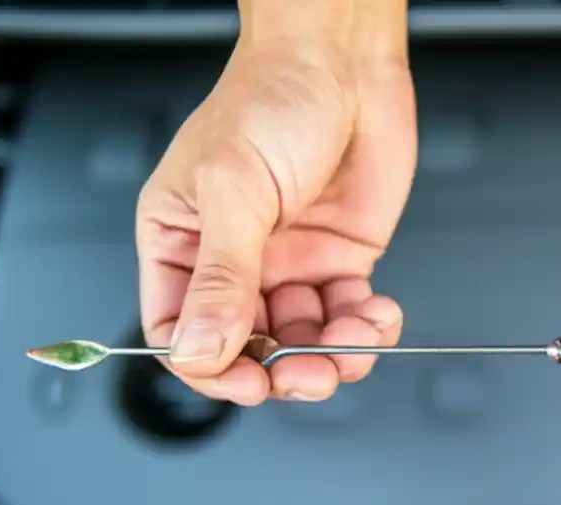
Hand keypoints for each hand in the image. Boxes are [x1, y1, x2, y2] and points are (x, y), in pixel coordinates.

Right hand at [136, 9, 414, 405]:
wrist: (344, 64)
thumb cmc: (272, 98)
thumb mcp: (233, 188)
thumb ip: (223, 275)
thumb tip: (202, 347)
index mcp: (181, 243)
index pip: (181, 332)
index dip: (212, 369)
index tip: (249, 384)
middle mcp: (234, 262)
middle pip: (247, 348)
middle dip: (284, 371)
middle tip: (314, 375)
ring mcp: (289, 264)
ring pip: (303, 342)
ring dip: (333, 355)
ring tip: (357, 342)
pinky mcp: (340, 261)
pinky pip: (349, 317)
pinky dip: (368, 328)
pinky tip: (379, 314)